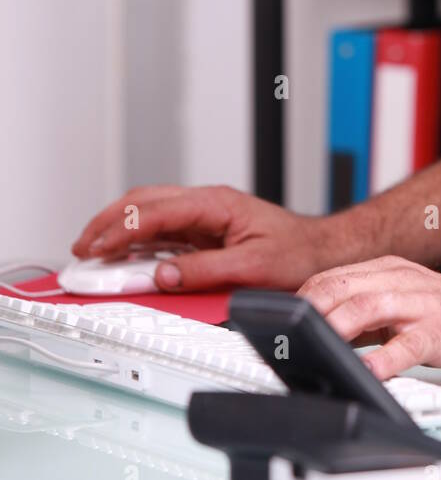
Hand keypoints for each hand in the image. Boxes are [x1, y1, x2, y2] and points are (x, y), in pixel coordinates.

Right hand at [72, 184, 342, 291]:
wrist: (321, 250)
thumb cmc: (296, 252)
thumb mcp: (253, 265)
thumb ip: (205, 271)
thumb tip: (163, 276)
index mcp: (215, 204)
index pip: (154, 211)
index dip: (119, 230)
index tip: (95, 249)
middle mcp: (205, 205)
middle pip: (143, 203)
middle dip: (107, 224)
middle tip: (81, 250)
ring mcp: (203, 216)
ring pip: (148, 214)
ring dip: (118, 231)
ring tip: (92, 253)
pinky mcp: (204, 232)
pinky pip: (161, 232)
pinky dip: (136, 243)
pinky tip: (123, 257)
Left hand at [297, 255, 440, 394]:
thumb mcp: (406, 313)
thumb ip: (369, 318)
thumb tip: (324, 334)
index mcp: (391, 272)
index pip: (331, 278)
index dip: (301, 300)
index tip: (278, 326)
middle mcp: (405, 281)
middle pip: (342, 287)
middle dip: (309, 311)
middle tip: (284, 341)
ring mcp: (425, 304)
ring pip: (368, 306)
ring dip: (336, 328)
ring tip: (315, 350)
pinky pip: (409, 344)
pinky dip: (384, 361)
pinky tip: (369, 375)